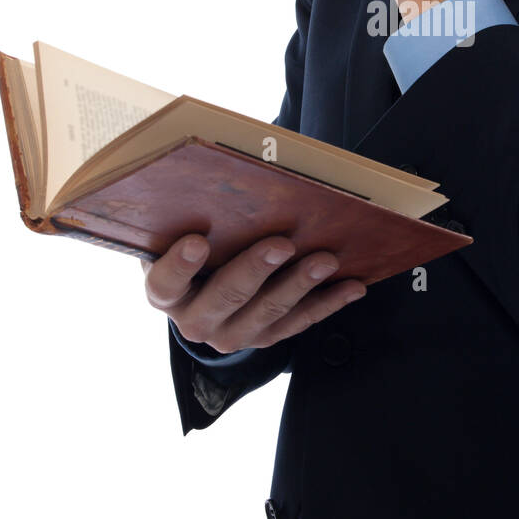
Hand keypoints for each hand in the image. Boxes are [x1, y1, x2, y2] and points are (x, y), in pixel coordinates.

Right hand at [143, 234, 365, 353]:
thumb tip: (220, 180)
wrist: (201, 299)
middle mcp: (196, 322)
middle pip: (226, 297)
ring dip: (300, 284)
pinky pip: (299, 322)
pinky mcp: (264, 339)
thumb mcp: (179, 239)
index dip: (179, 265)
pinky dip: (328, 303)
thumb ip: (190, 221)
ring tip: (325, 260)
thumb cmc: (194, 252)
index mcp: (166, 294)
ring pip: (269, 312)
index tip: (197, 241)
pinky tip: (352, 287)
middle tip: (282, 245)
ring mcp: (232, 335)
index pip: (165, 283)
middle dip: (256, 270)